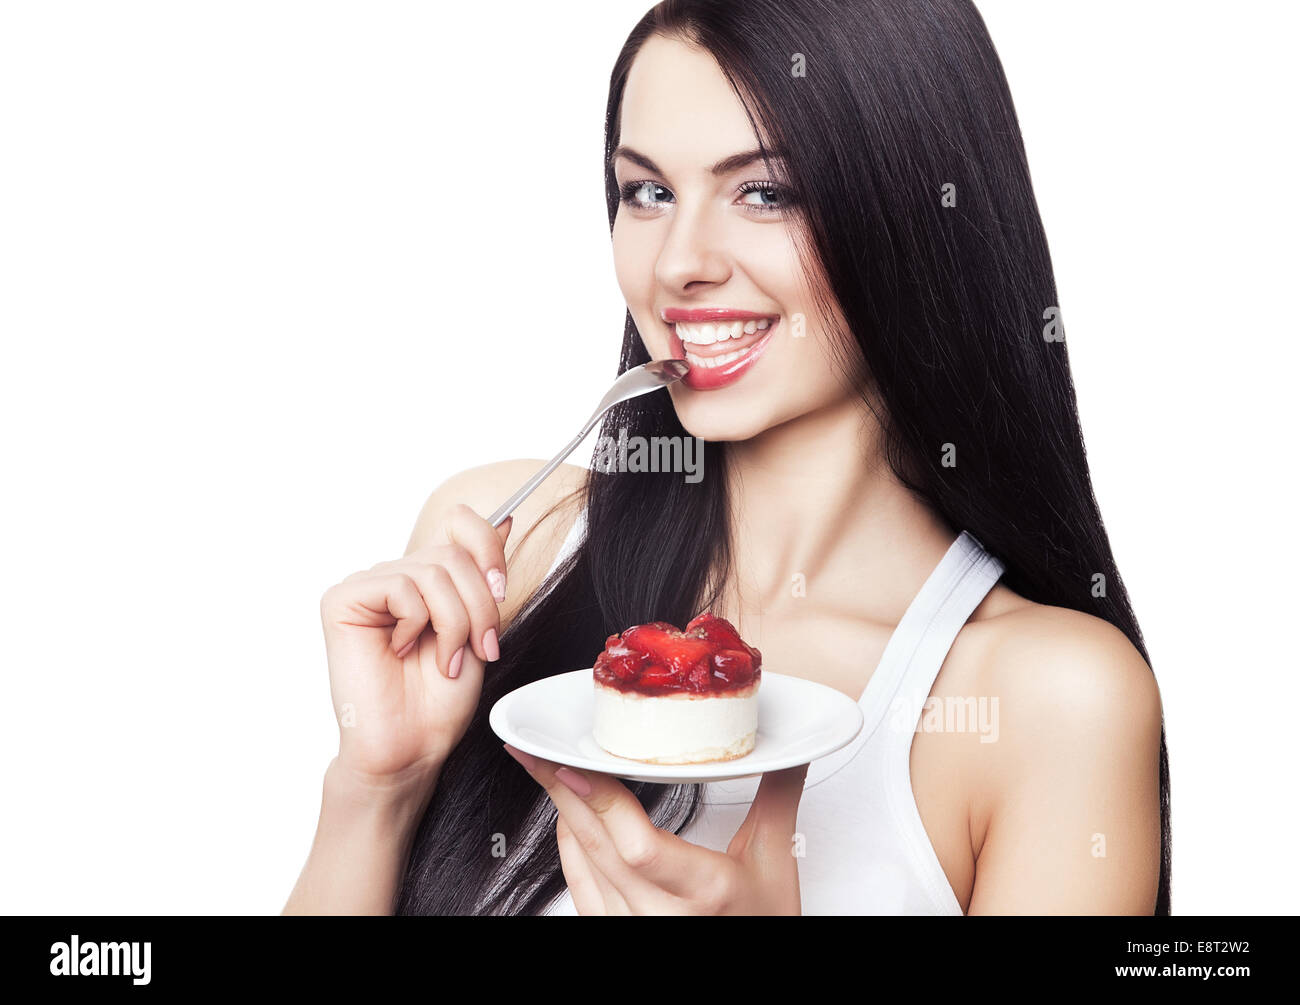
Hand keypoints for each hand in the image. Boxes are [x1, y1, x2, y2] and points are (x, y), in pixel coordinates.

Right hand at [318, 505, 511, 787]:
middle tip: (481, 650)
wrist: (411, 747)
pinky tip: (402, 651)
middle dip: (480, 606)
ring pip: (433, 571)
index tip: (502, 590)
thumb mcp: (479, 628)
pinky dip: (417, 623)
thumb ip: (484, 575)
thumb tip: (505, 519)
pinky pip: (400, 586)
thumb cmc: (440, 700)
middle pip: (454, 554)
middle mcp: (397, 575)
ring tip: (445, 662)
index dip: (488, 548)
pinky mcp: (343, 600)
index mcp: (429, 579)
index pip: (459, 522)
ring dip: (455, 623)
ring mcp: (368, 586)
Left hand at [503, 744, 807, 914]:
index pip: (638, 846)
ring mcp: (633, 927)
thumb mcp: (775, 865)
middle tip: (538, 748)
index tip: (572, 766)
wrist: (751, 980)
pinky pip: (579, 885)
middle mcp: (661, 916)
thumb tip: (790, 750)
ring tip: (546, 768)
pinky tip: (567, 815)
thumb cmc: (761, 927)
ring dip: (564, 811)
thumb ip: (777, 798)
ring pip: (582, 861)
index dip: (599, 804)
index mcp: (705, 892)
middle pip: (597, 845)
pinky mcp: (616, 931)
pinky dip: (570, 844)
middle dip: (563, 790)